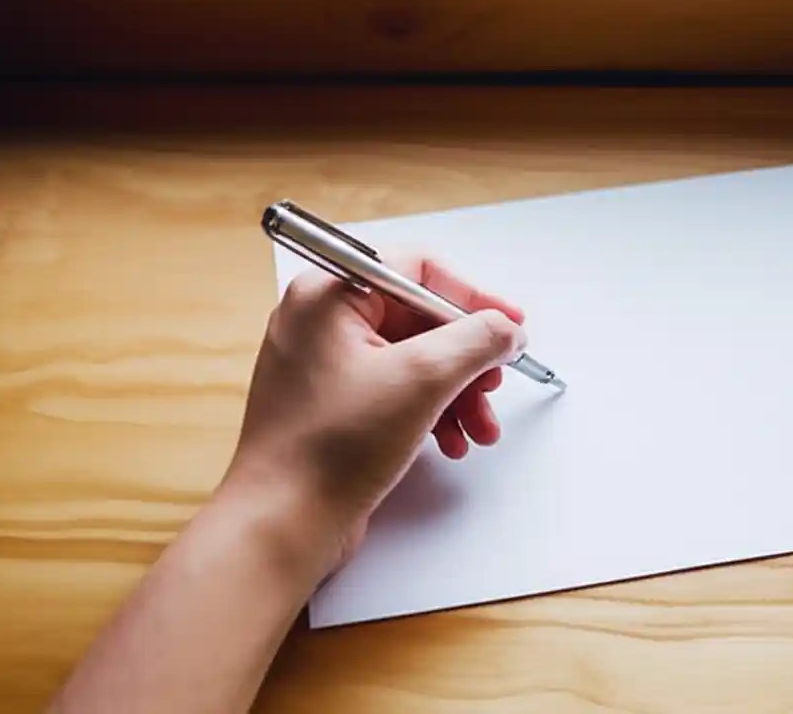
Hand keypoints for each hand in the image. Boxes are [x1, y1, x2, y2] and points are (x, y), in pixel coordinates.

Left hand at [227, 253, 525, 573]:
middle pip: (421, 318)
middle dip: (467, 358)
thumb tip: (505, 328)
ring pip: (415, 359)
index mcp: (328, 295)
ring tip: (479, 429)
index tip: (509, 324)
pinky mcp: (333, 404)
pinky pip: (396, 390)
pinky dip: (431, 411)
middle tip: (492, 384)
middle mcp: (320, 322)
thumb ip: (476, 339)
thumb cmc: (329, 449)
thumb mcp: (423, 379)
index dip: (473, 296)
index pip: (418, 269)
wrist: (283, 523)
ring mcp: (324, 365)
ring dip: (457, 392)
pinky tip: (450, 442)